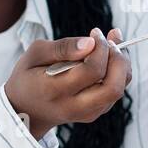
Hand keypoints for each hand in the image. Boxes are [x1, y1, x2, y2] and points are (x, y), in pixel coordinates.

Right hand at [4, 27, 130, 139]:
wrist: (25, 109)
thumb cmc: (29, 76)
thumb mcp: (35, 54)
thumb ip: (62, 48)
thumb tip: (90, 43)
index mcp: (54, 91)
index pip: (91, 71)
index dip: (100, 48)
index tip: (95, 33)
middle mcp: (72, 107)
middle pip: (112, 88)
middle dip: (119, 60)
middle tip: (110, 41)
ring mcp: (85, 114)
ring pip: (117, 91)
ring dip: (122, 65)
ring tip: (111, 45)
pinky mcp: (93, 114)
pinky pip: (114, 93)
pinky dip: (118, 73)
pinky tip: (108, 57)